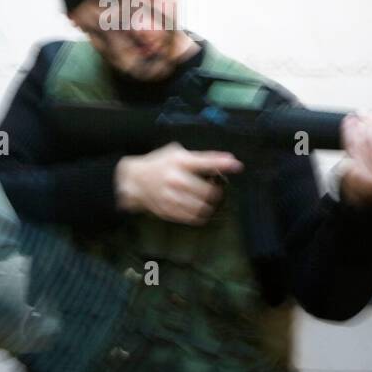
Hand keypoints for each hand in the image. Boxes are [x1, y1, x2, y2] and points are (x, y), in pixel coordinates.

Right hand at [114, 143, 242, 224]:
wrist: (133, 180)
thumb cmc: (158, 164)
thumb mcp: (177, 153)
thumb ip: (200, 158)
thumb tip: (227, 160)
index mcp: (179, 161)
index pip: (205, 162)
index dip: (223, 163)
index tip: (237, 165)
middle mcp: (175, 179)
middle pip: (207, 191)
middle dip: (215, 192)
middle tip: (215, 190)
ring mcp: (170, 196)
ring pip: (200, 207)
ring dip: (208, 205)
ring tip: (207, 201)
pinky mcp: (167, 210)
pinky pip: (190, 217)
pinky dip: (198, 215)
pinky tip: (198, 210)